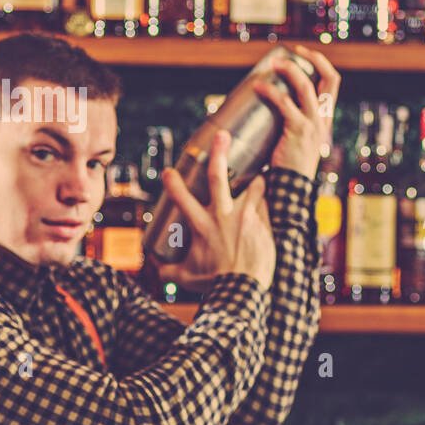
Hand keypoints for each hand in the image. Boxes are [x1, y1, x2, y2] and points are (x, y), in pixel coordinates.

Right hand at [153, 130, 276, 290]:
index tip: (169, 172)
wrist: (243, 290)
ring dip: (256, 178)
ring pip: (252, 186)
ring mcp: (245, 217)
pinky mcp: (262, 223)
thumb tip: (156, 269)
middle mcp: (222, 215)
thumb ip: (169, 270)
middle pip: (219, 176)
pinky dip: (265, 201)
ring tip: (259, 172)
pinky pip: (265, 205)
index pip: (181, 196)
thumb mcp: (185, 276)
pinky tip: (268, 199)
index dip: (172, 182)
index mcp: (201, 224)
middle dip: (219, 152)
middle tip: (222, 135)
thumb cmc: (214, 283)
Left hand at [265, 44, 341, 179]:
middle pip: (328, 77)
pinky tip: (258, 86)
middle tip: (288, 52)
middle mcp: (323, 118)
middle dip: (310, 59)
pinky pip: (285, 103)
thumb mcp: (298, 138)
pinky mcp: (298, 130)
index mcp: (325, 117)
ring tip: (272, 63)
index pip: (332, 81)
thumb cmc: (288, 164)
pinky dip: (270, 91)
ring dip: (288, 70)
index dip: (319, 62)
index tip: (301, 53)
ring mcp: (313, 124)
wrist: (291, 187)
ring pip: (305, 86)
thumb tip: (269, 100)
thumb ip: (291, 120)